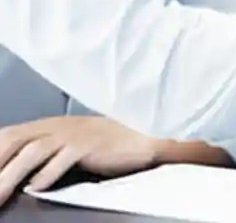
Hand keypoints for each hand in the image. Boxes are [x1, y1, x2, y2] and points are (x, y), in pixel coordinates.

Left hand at [0, 116, 160, 204]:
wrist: (143, 137)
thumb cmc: (102, 145)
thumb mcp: (66, 144)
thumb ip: (42, 153)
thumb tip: (23, 175)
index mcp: (46, 127)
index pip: (7, 136)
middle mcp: (55, 127)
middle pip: (11, 142)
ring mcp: (73, 134)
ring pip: (31, 152)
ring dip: (10, 176)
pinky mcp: (90, 144)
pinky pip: (62, 158)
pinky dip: (46, 174)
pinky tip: (36, 189)